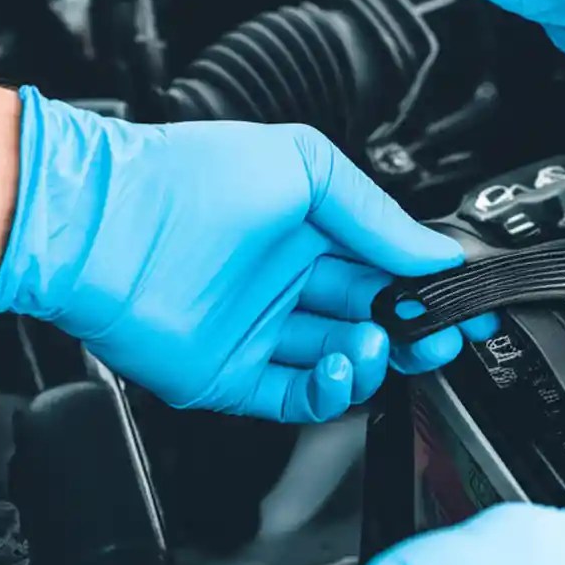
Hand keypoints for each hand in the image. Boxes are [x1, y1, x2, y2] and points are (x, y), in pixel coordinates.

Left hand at [0, 87, 495, 422]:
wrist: (102, 224)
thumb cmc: (187, 179)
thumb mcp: (305, 166)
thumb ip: (376, 216)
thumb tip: (435, 251)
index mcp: (307, 230)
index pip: (384, 265)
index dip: (426, 284)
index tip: (463, 295)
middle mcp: (286, 283)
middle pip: (372, 317)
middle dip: (416, 328)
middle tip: (445, 332)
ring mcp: (260, 332)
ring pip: (343, 362)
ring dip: (375, 358)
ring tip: (381, 339)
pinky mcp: (233, 377)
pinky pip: (299, 398)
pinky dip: (333, 391)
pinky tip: (343, 363)